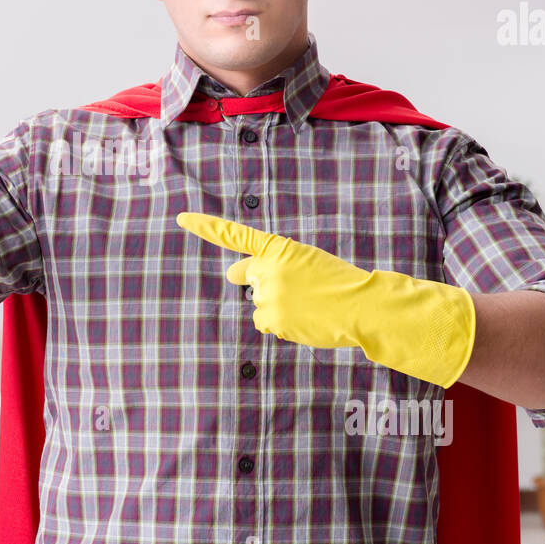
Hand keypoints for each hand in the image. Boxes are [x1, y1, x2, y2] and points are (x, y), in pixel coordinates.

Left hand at [176, 212, 475, 387]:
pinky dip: (282, 324)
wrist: (363, 306)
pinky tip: (305, 320)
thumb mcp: (305, 260)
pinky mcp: (269, 320)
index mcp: (278, 247)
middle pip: (243, 276)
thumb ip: (270, 264)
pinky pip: (267, 323)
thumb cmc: (338, 281)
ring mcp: (265, 296)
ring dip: (277, 306)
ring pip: (259, 304)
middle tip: (286, 286)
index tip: (181, 218)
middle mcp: (265, 269)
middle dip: (250, 279)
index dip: (205, 226)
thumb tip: (236, 277)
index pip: (234, 234)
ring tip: (309, 305)